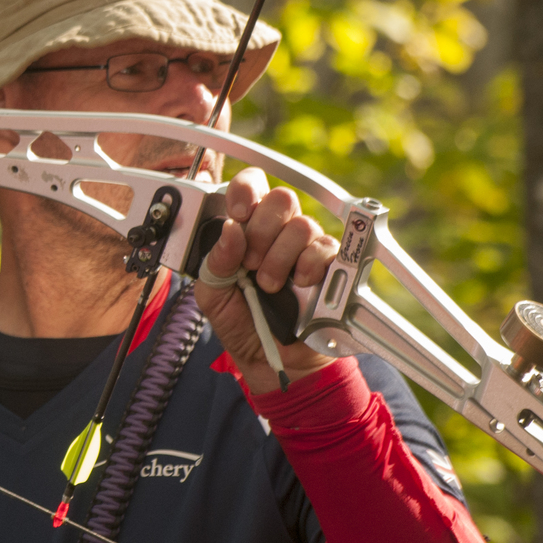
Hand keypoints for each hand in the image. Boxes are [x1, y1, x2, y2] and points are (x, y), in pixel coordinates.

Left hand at [192, 168, 337, 393]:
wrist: (267, 357)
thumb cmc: (239, 320)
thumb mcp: (211, 291)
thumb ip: (216, 259)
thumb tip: (231, 228)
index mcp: (246, 229)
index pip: (253, 185)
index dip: (246, 190)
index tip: (237, 213)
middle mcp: (278, 232)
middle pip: (282, 199)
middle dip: (262, 230)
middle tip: (251, 263)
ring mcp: (306, 248)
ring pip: (302, 225)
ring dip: (280, 257)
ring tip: (269, 284)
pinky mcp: (331, 267)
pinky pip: (327, 248)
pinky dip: (309, 265)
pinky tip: (298, 283)